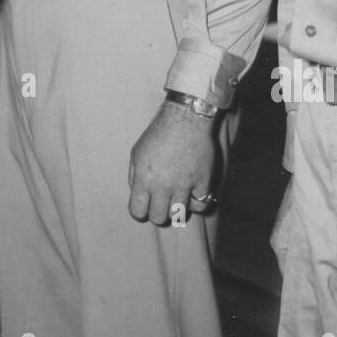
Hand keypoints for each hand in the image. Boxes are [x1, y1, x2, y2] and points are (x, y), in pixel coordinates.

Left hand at [127, 101, 217, 224]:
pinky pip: (200, 205)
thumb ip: (134, 176)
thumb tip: (137, 194)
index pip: (137, 212)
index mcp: (144, 179)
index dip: (140, 210)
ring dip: (176, 208)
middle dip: (158, 213)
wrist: (186, 119)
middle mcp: (163, 185)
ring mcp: (184, 185)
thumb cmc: (158, 134)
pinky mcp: (203, 182)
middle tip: (161, 203)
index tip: (145, 205)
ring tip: (176, 198)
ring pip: (178, 214)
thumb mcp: (137, 152)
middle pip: (158, 218)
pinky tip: (192, 192)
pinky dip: (196, 201)